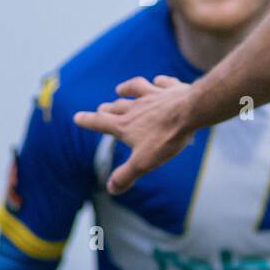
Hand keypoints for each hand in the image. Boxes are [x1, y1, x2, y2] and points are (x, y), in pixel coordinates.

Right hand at [73, 75, 193, 194]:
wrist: (191, 112)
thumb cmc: (167, 136)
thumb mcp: (144, 162)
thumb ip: (126, 175)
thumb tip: (111, 189)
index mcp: (125, 125)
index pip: (100, 122)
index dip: (88, 121)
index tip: (78, 117)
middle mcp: (136, 107)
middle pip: (117, 106)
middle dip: (107, 108)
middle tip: (102, 109)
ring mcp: (154, 95)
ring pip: (135, 89)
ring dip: (126, 89)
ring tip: (120, 89)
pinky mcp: (172, 89)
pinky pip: (162, 82)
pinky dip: (158, 82)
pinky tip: (158, 81)